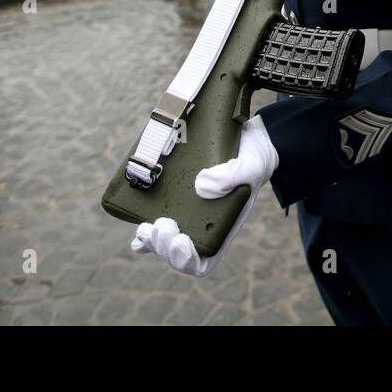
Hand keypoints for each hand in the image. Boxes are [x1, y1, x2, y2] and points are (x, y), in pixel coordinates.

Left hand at [130, 118, 278, 277]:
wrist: (244, 131)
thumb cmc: (253, 153)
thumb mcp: (253, 161)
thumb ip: (234, 174)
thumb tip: (200, 186)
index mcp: (224, 225)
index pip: (204, 260)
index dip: (188, 260)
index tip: (180, 240)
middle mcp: (204, 223)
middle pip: (179, 254)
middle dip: (164, 247)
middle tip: (161, 225)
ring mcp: (187, 211)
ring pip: (164, 242)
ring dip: (151, 241)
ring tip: (145, 228)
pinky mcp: (174, 194)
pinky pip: (155, 219)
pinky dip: (143, 232)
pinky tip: (138, 226)